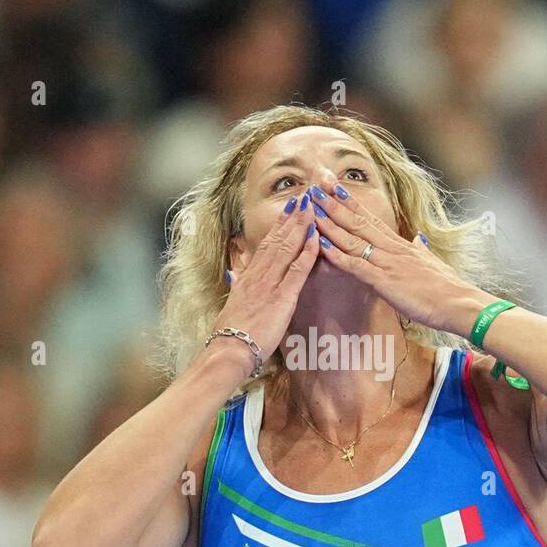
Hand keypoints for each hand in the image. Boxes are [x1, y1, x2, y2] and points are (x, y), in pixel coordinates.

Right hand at [212, 197, 319, 373]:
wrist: (229, 349)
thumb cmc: (231, 332)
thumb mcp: (233, 302)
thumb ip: (236, 285)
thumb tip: (232, 273)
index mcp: (249, 276)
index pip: (266, 244)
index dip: (279, 225)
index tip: (290, 208)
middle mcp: (259, 275)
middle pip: (277, 239)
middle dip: (293, 217)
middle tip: (305, 197)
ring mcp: (270, 284)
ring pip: (287, 248)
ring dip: (301, 226)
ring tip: (312, 206)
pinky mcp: (282, 297)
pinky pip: (297, 270)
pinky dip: (307, 252)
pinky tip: (316, 238)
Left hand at [309, 180, 487, 335]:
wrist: (458, 303)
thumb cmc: (446, 288)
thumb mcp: (431, 262)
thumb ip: (420, 249)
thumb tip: (418, 238)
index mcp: (400, 245)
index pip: (370, 218)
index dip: (350, 203)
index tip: (334, 187)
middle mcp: (391, 248)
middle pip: (357, 222)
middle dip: (333, 205)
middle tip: (313, 187)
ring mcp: (387, 263)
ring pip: (352, 239)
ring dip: (329, 224)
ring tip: (311, 210)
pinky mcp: (384, 281)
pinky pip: (356, 266)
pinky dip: (337, 256)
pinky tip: (321, 246)